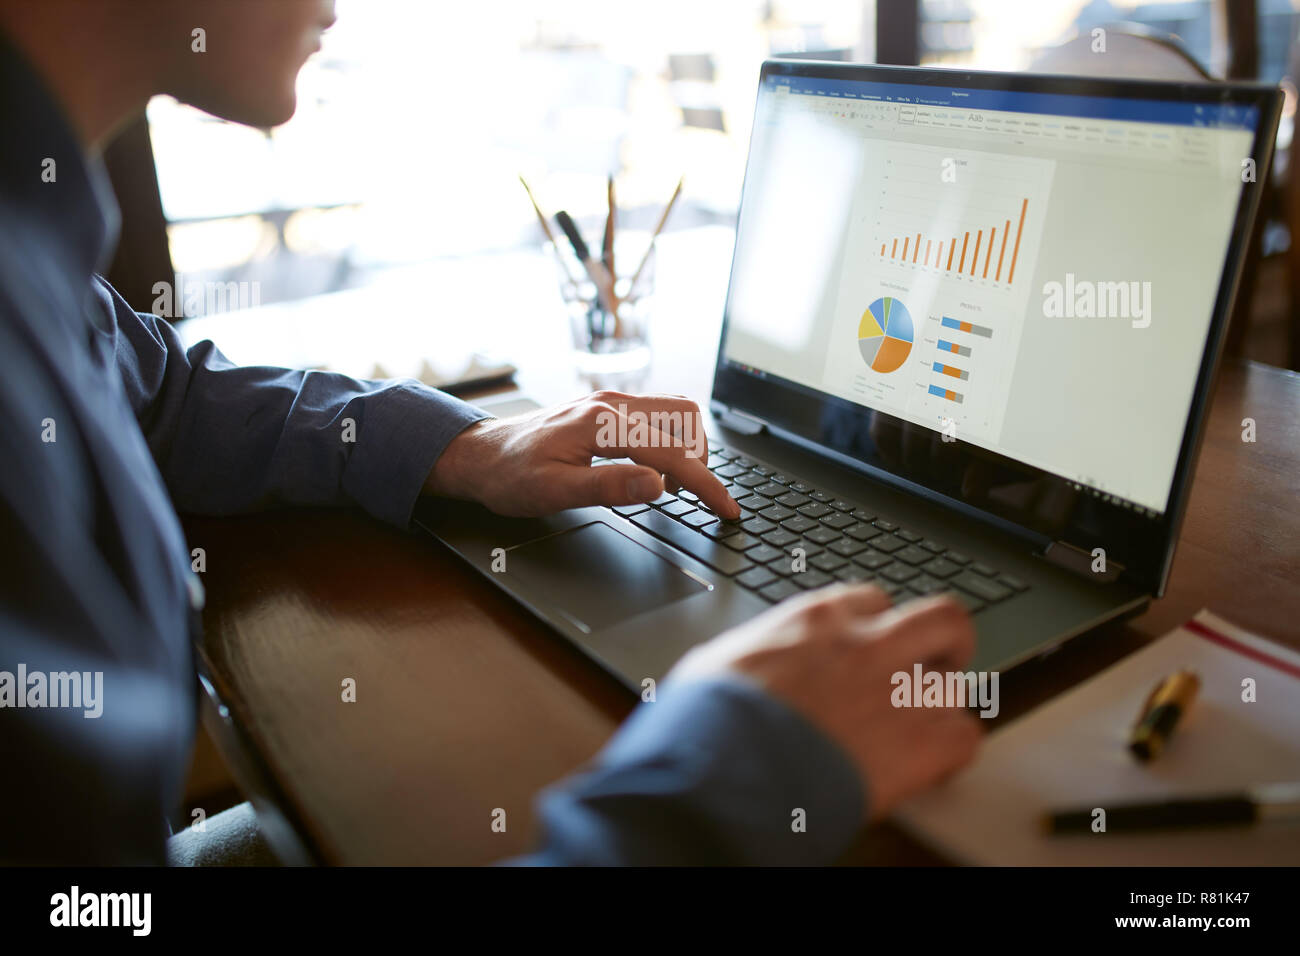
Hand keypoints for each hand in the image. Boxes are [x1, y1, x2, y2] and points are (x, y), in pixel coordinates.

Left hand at [424, 391, 741, 518]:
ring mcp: (609, 401)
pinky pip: (655, 415)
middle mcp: (611, 403)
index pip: (671, 451)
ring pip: (674, 411)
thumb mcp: (554, 492)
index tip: (726, 509)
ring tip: (673, 487)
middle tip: (696, 499)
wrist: (479, 455)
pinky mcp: (606, 408)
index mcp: (602, 422)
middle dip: (701, 458)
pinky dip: (669, 440)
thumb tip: (657, 485)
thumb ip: (608, 487)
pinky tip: (653, 470)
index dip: (705, 483)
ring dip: (686, 447)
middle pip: (685, 417)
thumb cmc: (510, 476)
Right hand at [669, 585, 980, 818]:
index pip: (871, 602)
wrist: (730, 766)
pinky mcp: (923, 742)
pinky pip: (966, 736)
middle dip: (946, 641)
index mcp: (819, 619)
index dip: (876, 627)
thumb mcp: (719, 662)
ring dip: (941, 705)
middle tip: (937, 664)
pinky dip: (952, 752)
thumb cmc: (710, 719)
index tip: (871, 645)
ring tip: (925, 729)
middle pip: (942, 619)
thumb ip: (753, 653)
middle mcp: (869, 643)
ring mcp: (901, 690)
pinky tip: (932, 764)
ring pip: (958, 682)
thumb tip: (741, 664)